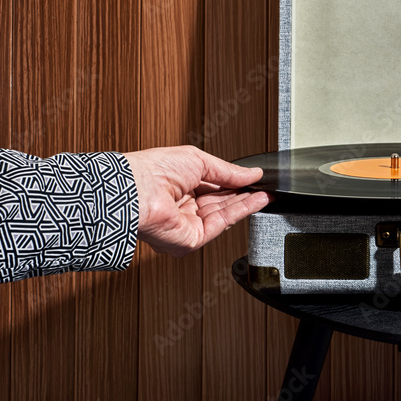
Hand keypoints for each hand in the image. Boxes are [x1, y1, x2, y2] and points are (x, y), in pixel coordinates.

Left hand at [123, 145, 271, 256]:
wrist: (136, 190)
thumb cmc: (153, 170)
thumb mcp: (198, 161)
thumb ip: (228, 171)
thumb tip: (253, 174)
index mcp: (179, 187)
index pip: (213, 187)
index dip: (234, 183)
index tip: (254, 179)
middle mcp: (182, 208)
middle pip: (221, 202)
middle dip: (243, 194)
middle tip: (263, 187)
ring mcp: (187, 225)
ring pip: (224, 214)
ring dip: (246, 203)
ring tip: (264, 193)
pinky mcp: (191, 239)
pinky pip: (221, 225)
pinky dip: (240, 212)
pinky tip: (255, 201)